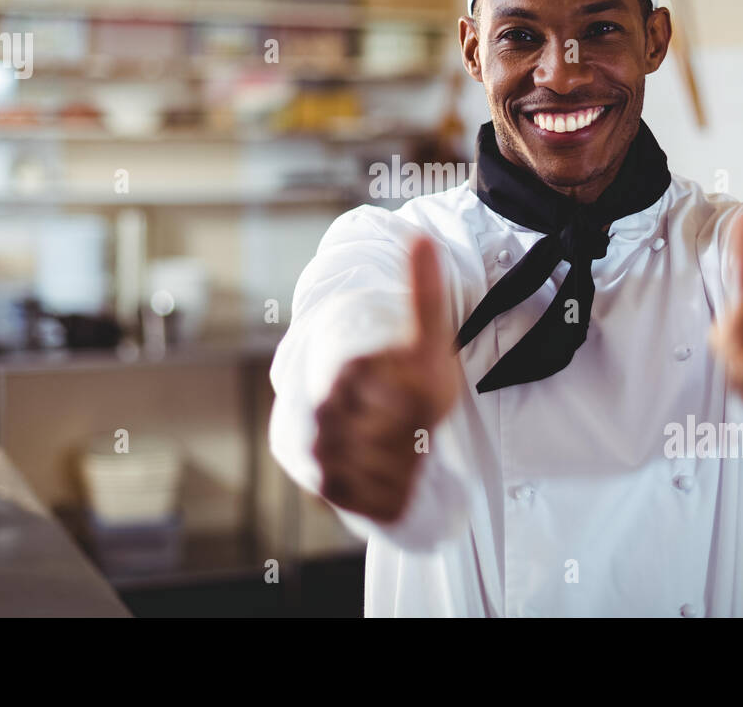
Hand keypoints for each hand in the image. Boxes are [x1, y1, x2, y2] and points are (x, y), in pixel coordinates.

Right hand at [313, 235, 463, 522]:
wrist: (364, 410)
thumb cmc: (402, 368)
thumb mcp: (425, 335)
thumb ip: (423, 291)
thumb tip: (423, 238)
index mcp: (344, 371)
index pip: (407, 405)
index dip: (423, 406)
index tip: (420, 398)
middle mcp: (320, 414)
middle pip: (398, 444)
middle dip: (417, 436)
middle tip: (414, 424)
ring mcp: (317, 454)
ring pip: (387, 476)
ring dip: (408, 465)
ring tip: (403, 445)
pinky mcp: (322, 489)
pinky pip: (377, 504)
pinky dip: (397, 493)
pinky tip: (393, 471)